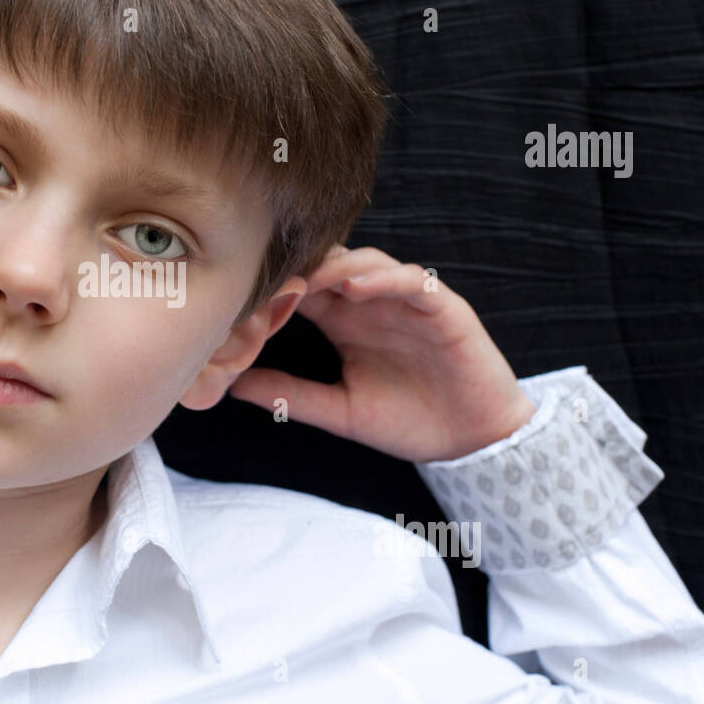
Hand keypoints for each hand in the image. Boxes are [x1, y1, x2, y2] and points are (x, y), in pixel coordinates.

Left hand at [228, 245, 536, 462]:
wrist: (470, 442)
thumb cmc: (409, 422)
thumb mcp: (340, 411)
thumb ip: (292, 395)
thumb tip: (233, 385)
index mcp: (344, 322)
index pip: (303, 289)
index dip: (275, 288)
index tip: (240, 297)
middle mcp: (372, 303)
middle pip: (330, 264)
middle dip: (300, 265)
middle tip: (267, 274)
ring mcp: (406, 301)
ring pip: (367, 262)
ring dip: (336, 265)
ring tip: (307, 277)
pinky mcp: (441, 306)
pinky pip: (412, 280)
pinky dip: (383, 278)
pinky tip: (356, 287)